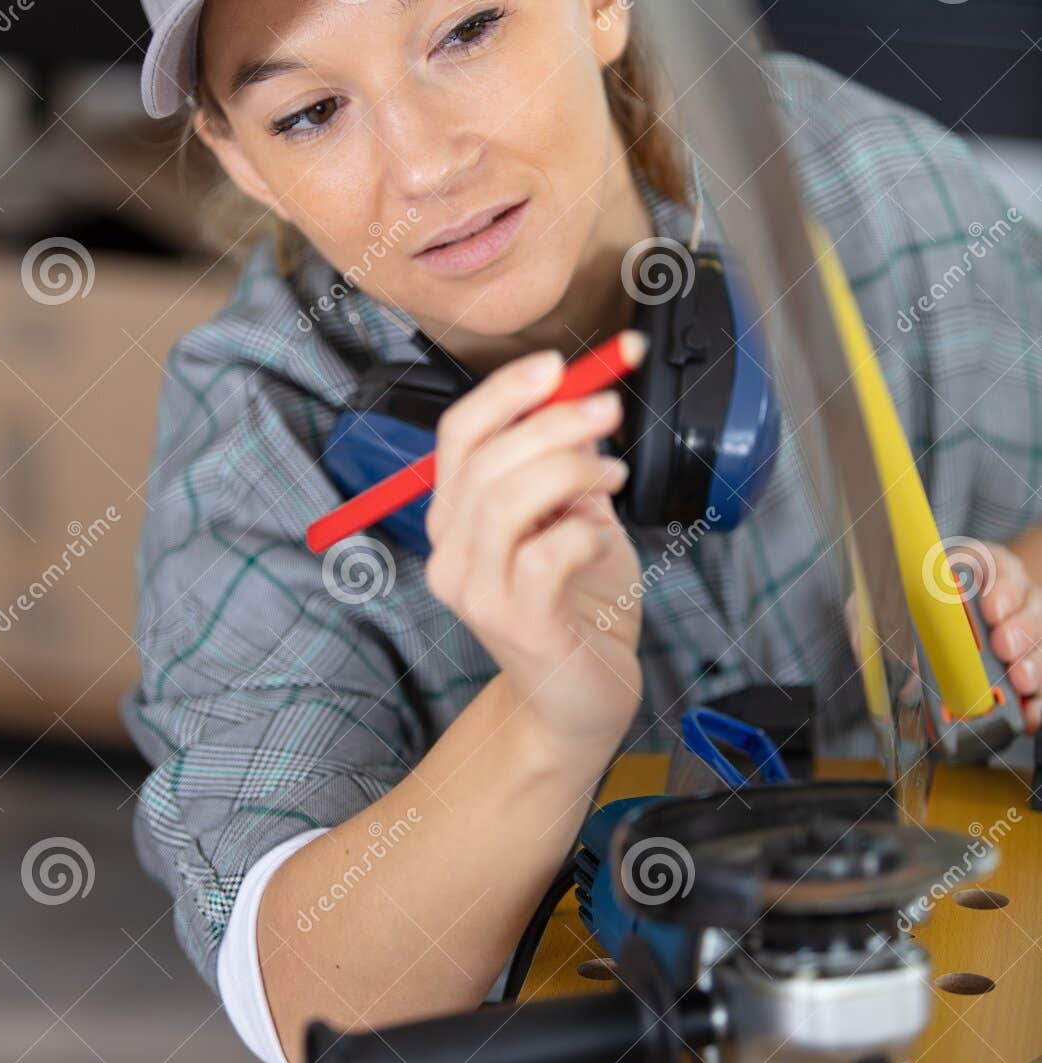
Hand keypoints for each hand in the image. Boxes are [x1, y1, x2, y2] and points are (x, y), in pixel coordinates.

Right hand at [424, 347, 644, 746]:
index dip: (505, 391)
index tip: (557, 364)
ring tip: (611, 477)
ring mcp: (477, 591)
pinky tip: (601, 538)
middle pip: (483, 460)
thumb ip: (568, 467)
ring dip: (569, 470)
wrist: (581, 698)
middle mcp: (451, 552)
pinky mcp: (516, 623)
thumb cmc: (579, 604)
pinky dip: (582, 531)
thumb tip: (585, 400)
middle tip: (610, 408)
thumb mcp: (574, 517)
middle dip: (552, 421)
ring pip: (504, 501)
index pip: (459, 434)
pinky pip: (543, 555)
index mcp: (457, 517)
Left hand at [844, 538, 1040, 733]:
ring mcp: (1024, 629)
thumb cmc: (913, 603)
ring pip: (1040, 642)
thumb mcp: (886, 597)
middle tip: (1002, 647)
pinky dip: (1037, 700)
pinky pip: (1041, 683)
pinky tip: (1027, 712)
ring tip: (1018, 682)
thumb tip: (868, 647)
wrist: (939, 623)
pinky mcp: (1029, 663)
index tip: (989, 608)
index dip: (998, 586)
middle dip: (1018, 628)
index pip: (996, 566)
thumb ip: (875, 612)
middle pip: (1027, 605)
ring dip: (1031, 664)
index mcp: (975, 567)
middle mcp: (1009, 595)